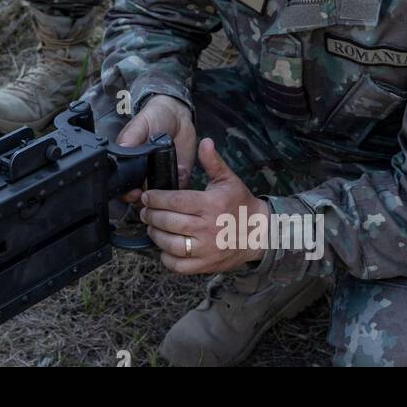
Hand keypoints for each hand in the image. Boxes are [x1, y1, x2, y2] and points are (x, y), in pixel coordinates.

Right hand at [115, 94, 197, 202]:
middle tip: (148, 195)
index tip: (134, 193)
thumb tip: (122, 147)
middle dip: (144, 201)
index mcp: (130, 164)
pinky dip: (180, 186)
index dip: (127, 194)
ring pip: (160, 198)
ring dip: (163, 197)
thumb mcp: (139, 125)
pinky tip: (180, 172)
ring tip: (165, 187)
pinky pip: (179, 188)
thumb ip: (131, 137)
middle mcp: (144, 174)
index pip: (124, 186)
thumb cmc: (153, 118)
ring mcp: (161, 176)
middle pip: (141, 197)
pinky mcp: (178, 176)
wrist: (178, 115)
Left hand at [139, 138, 267, 275]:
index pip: (175, 201)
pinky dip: (166, 257)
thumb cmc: (240, 204)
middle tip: (145, 211)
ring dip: (155, 235)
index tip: (147, 196)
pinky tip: (164, 246)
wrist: (260, 233)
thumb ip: (213, 162)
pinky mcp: (206, 265)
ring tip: (152, 227)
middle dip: (151, 215)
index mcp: (211, 204)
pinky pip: (178, 265)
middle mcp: (208, 228)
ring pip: (170, 244)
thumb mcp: (228, 179)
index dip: (156, 198)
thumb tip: (204, 141)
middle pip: (168, 222)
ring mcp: (206, 249)